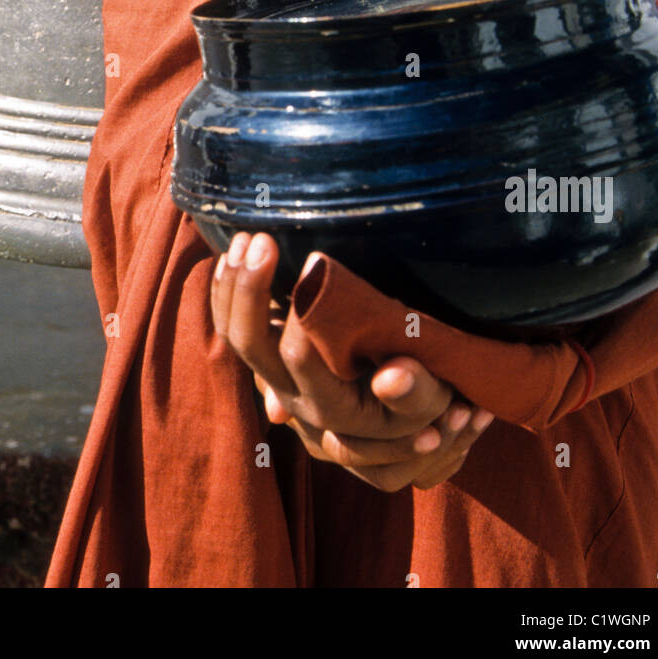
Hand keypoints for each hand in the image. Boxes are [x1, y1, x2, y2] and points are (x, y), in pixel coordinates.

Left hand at [211, 231, 493, 491]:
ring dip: (233, 285)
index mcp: (330, 407)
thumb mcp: (432, 400)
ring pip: (233, 335)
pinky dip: (225, 291)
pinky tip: (231, 256)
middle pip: (250, 345)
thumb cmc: (421, 400)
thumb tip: (392, 376)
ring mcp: (273, 378)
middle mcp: (292, 396)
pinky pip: (229, 327)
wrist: (396, 421)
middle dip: (250, 290)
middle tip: (263, 240)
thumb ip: (416, 392)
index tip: (314, 265)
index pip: (300, 359)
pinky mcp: (268, 358)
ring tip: (245, 237)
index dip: (300, 314)